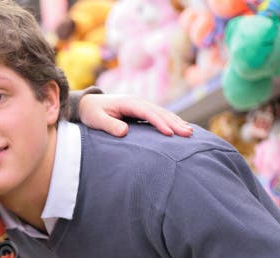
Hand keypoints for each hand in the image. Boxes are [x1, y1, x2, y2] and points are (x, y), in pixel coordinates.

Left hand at [78, 94, 192, 137]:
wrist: (89, 104)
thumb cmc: (92, 112)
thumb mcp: (96, 120)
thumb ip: (109, 125)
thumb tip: (124, 131)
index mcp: (129, 102)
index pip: (148, 113)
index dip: (159, 123)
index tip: (169, 133)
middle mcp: (138, 102)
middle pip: (160, 112)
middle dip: (175, 123)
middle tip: (188, 134)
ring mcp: (141, 105)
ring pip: (163, 113)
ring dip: (176, 122)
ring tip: (190, 132)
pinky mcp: (142, 111)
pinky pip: (159, 116)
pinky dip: (171, 121)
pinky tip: (181, 127)